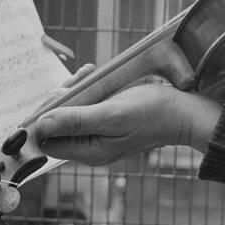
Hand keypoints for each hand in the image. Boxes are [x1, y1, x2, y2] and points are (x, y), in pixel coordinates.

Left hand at [33, 83, 223, 165]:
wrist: (183, 112)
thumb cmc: (152, 113)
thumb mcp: (112, 115)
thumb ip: (76, 121)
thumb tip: (41, 125)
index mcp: (88, 151)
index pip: (47, 141)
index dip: (43, 120)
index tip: (54, 96)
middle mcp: (90, 146)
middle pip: (57, 126)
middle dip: (59, 101)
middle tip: (75, 81)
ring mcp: (100, 134)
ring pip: (70, 113)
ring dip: (72, 91)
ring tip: (85, 74)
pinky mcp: (108, 121)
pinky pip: (86, 107)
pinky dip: (85, 90)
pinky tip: (92, 74)